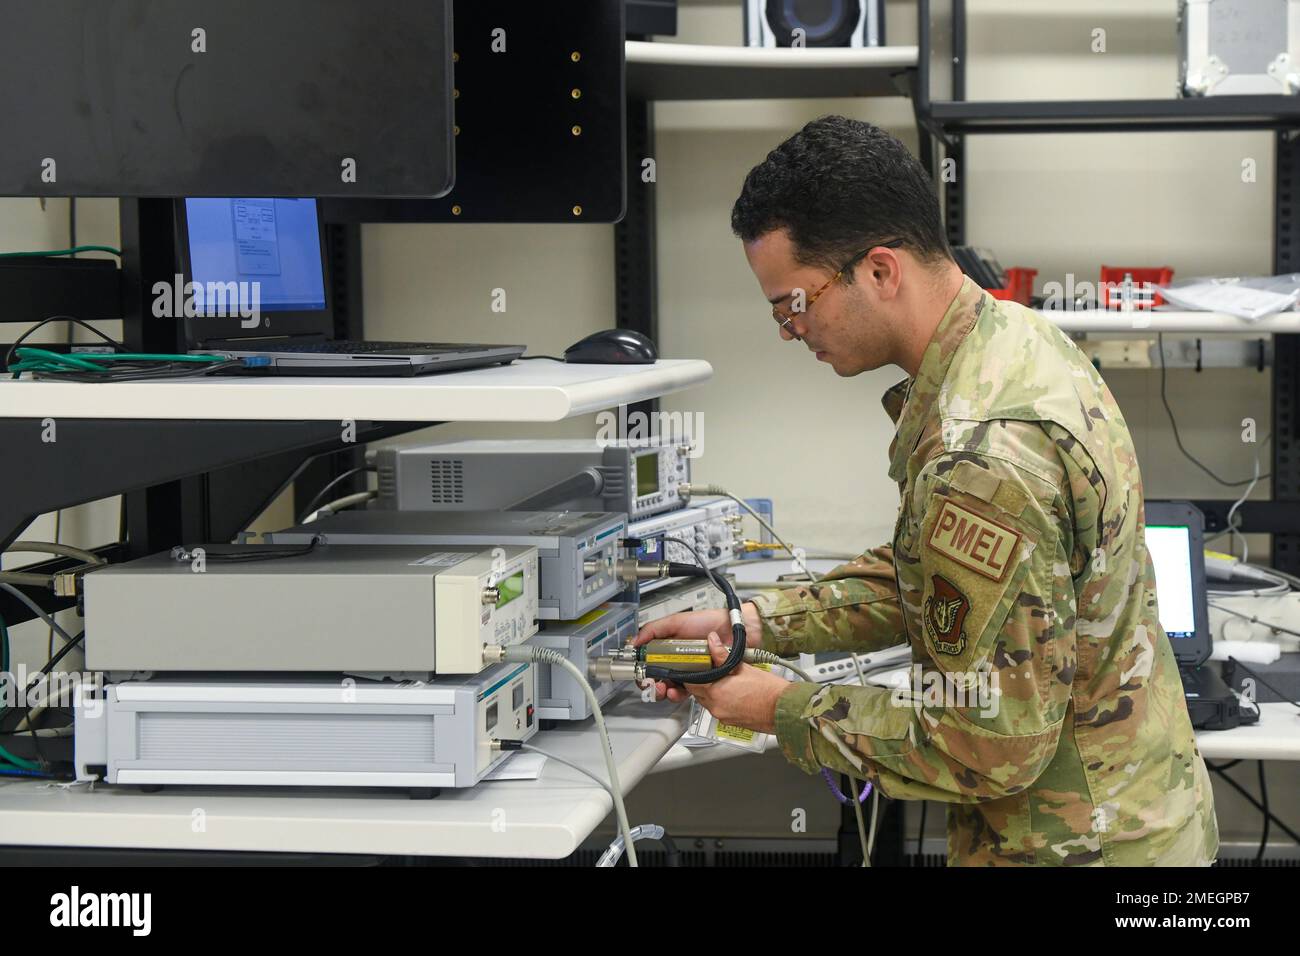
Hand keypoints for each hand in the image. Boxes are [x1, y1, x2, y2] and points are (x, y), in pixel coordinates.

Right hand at [633, 602, 762, 701]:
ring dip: (663, 691)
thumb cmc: (707, 622)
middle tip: (651, 684)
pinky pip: (687, 692)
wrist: (732, 631)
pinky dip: (679, 694)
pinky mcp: (701, 681)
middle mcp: (677, 661)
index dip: (642, 670)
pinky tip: (677, 690)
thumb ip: (653, 630)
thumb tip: (634, 642)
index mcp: (667, 647)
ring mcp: (689, 672)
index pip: (648, 662)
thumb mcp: (676, 622)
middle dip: (651, 684)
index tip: (640, 673)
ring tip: (665, 689)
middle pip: (657, 678)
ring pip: (670, 687)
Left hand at [679, 631, 790, 734]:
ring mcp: (723, 717)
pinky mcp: (730, 722)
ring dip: (711, 691)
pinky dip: (721, 700)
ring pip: (707, 702)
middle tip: (710, 670)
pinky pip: (718, 709)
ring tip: (724, 680)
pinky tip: (732, 692)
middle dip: (701, 681)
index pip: (691, 682)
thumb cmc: (768, 690)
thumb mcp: (742, 667)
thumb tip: (712, 641)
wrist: (784, 709)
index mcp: (715, 693)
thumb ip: (722, 655)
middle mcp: (716, 707)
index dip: (692, 672)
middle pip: (697, 693)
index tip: (696, 665)